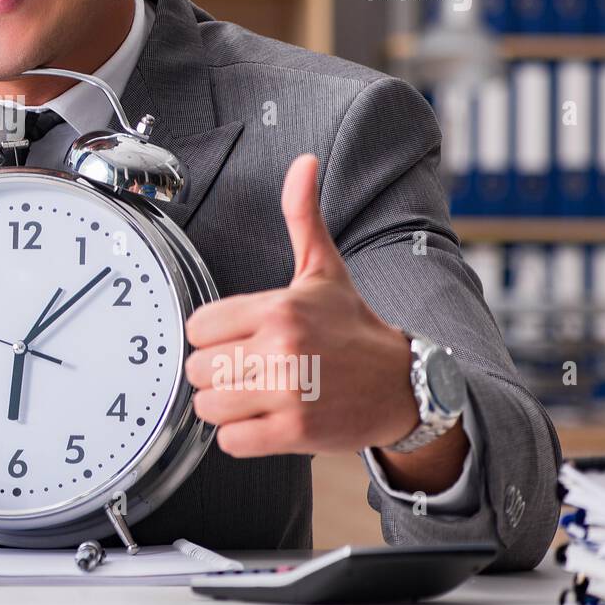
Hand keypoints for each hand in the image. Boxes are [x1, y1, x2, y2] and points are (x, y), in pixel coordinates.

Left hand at [184, 154, 422, 457]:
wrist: (406, 385)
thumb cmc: (354, 327)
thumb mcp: (324, 270)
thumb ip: (302, 216)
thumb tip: (303, 162)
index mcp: (279, 307)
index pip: (198, 326)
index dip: (211, 335)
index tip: (233, 338)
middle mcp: (282, 349)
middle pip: (197, 368)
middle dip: (214, 372)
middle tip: (243, 370)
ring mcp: (289, 393)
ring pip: (208, 407)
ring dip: (223, 407)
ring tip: (251, 395)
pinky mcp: (296, 432)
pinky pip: (231, 442)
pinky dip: (240, 436)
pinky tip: (262, 420)